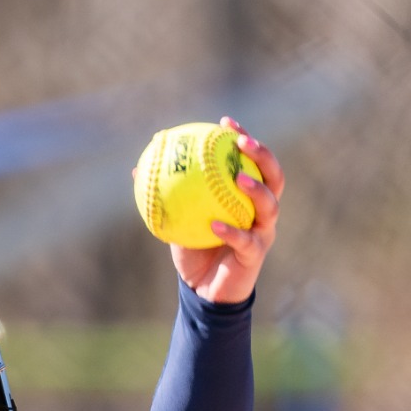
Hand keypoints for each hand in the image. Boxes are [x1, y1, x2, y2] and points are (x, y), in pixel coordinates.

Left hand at [170, 117, 282, 304]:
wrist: (203, 288)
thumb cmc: (194, 247)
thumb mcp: (175, 218)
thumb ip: (165, 194)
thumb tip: (135, 169)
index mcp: (247, 196)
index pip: (253, 161)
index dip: (245, 138)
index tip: (226, 122)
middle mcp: (262, 211)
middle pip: (275, 176)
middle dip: (263, 155)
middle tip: (242, 143)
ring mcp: (263, 232)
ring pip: (270, 206)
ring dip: (256, 189)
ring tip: (238, 178)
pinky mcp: (255, 255)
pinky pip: (246, 241)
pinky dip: (231, 232)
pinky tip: (214, 225)